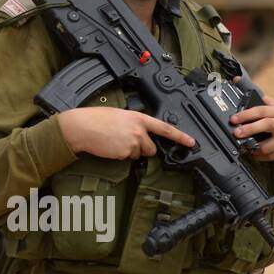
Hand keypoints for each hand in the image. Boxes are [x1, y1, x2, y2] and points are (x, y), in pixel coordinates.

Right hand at [56, 107, 194, 159]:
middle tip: (125, 141)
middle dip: (142, 148)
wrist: (81, 127)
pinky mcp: (124, 154)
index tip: (191, 142)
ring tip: (114, 141)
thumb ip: (134, 122)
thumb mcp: (119, 115)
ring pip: (138, 154)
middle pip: (151, 148)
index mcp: (138, 118)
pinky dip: (119, 155)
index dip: (180, 136)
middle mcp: (138, 131)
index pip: (164, 128)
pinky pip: (126, 158)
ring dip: (129, 151)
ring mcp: (132, 143)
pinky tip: (110, 146)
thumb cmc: (95, 118)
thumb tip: (141, 132)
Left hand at [230, 94, 273, 160]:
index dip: (246, 114)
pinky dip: (262, 157)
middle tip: (237, 133)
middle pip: (266, 125)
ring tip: (245, 146)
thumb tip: (248, 90)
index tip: (234, 119)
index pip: (261, 110)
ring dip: (254, 147)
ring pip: (269, 145)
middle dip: (249, 129)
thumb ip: (266, 101)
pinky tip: (255, 154)